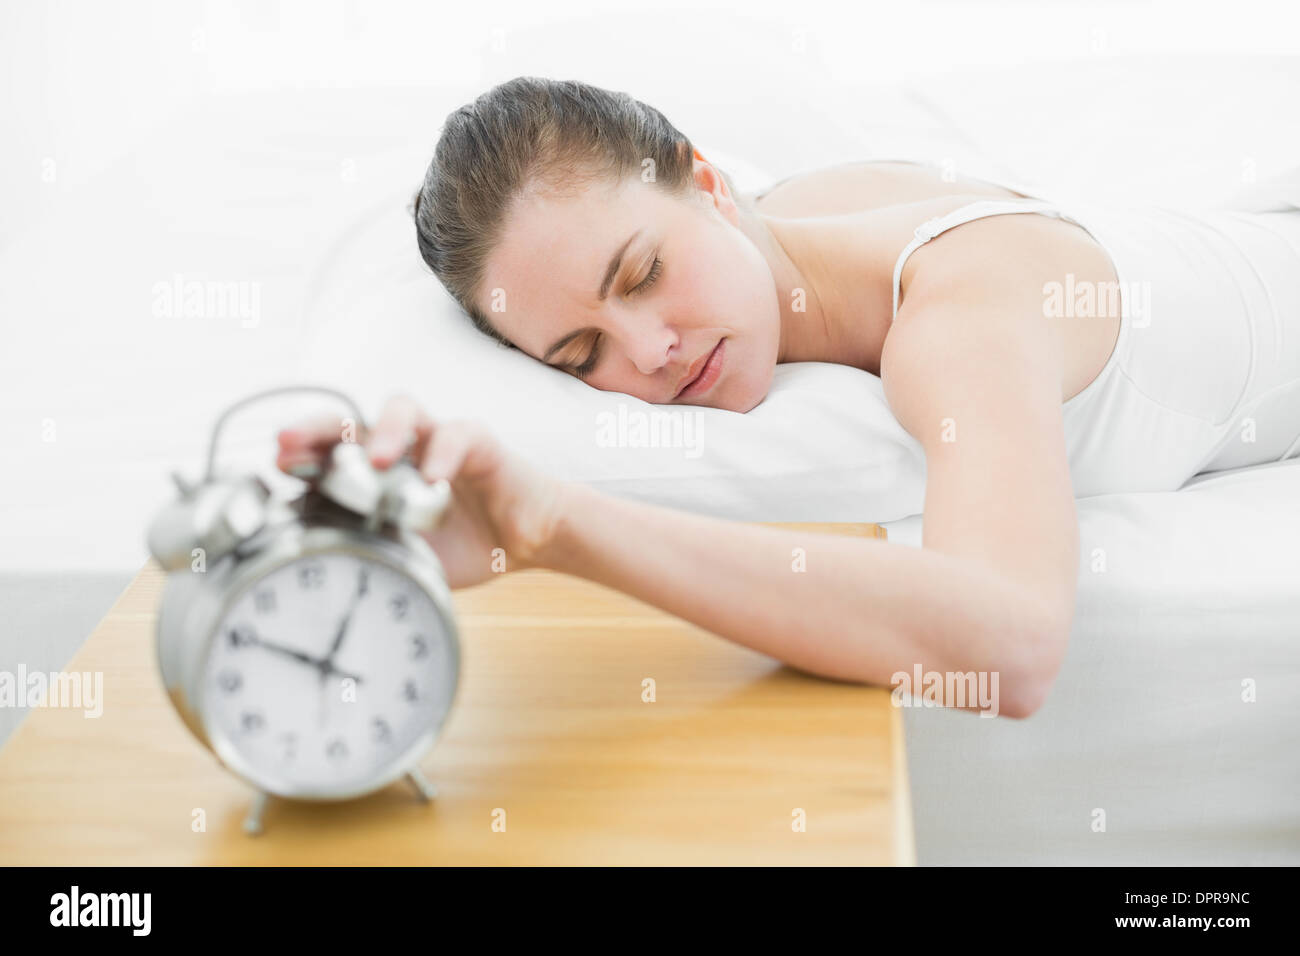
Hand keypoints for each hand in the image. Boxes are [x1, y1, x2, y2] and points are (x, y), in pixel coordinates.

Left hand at [275, 394, 564, 587]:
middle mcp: (404, 448)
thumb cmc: (467, 544)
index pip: (331, 451)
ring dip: (383, 430)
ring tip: (374, 459)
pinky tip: (434, 479)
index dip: (302, 453)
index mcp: (380, 473)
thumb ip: (370, 553)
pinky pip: (457, 437)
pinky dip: (442, 454)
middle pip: (353, 420)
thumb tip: (323, 574)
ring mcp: (438, 440)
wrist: (529, 540)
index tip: (276, 467)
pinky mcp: (478, 443)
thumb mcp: (407, 557)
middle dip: (318, 428)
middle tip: (290, 443)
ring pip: (404, 410)